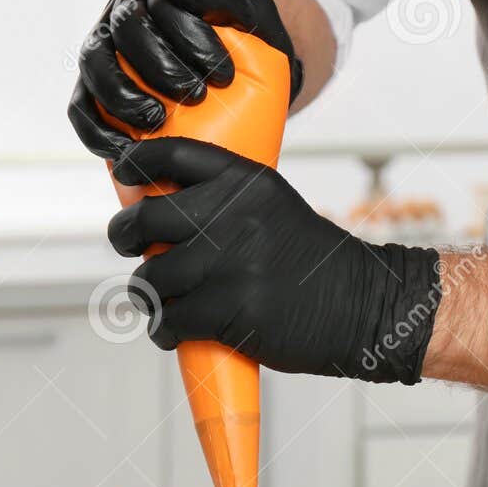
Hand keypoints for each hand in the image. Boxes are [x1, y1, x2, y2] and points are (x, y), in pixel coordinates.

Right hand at [68, 0, 304, 160]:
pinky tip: (127, 149)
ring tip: (157, 120)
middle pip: (126, 26)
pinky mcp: (92, 87)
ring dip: (122, 95)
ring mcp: (104, 47)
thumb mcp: (252, 15)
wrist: (247, 76)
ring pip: (93, 62)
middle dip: (160, 65)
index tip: (225, 74)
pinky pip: (80, 107)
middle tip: (197, 96)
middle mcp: (125, 9)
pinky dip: (98, 130)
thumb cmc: (250, 42)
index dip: (190, 36)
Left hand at [107, 138, 441, 383]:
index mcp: (246, 182)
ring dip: (147, 294)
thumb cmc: (312, 263)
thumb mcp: (274, 208)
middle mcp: (233, 214)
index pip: (173, 154)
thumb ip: (225, 201)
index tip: (124, 173)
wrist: (362, 306)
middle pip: (145, 218)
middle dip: (124, 236)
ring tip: (163, 302)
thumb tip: (155, 207)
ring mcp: (228, 262)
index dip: (136, 162)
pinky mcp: (227, 308)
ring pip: (150, 277)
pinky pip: (167, 319)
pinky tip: (175, 332)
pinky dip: (164, 330)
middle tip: (129, 246)